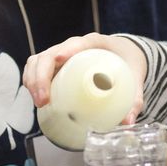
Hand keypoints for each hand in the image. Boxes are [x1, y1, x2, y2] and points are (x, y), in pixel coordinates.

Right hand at [23, 32, 146, 119]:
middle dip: (42, 75)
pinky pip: (36, 68)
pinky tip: (36, 98)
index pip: (78, 42)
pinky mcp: (54, 64)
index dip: (68, 50)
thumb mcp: (135, 78)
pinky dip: (32, 81)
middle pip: (50, 54)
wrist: (123, 54)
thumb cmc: (127, 61)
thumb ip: (134, 99)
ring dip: (33, 80)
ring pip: (38, 61)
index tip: (60, 60)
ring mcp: (61, 54)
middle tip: (44, 100)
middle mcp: (74, 46)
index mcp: (95, 43)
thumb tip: (128, 122)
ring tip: (39, 103)